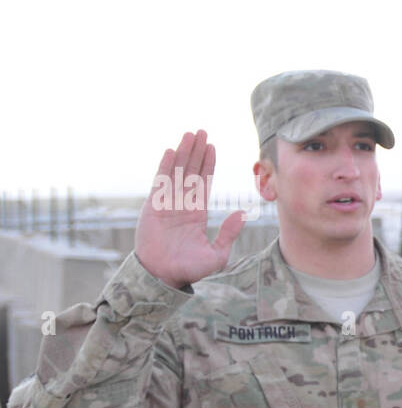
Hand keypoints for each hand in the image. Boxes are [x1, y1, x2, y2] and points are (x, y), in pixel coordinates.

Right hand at [135, 130, 244, 288]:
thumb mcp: (217, 253)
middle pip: (191, 171)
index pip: (204, 182)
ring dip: (183, 152)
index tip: (212, 146)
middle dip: (197, 151)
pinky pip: (160, 182)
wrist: (164, 276)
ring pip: (177, 171)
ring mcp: (168, 203)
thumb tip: (242, 214)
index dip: (208, 164)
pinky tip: (171, 151)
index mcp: (197, 213)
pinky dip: (165, 166)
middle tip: (202, 131)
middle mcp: (183, 204)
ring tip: (190, 134)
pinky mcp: (154, 206)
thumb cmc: (189, 269)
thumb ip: (229, 233)